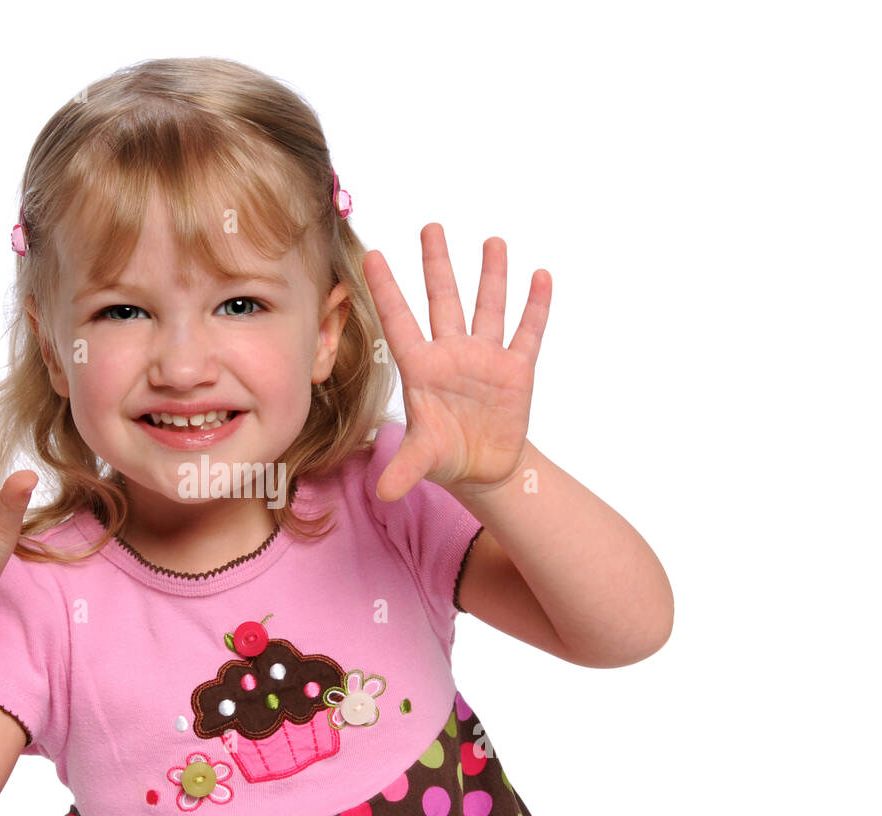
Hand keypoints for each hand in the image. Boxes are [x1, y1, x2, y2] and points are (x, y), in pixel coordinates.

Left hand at [362, 227, 549, 502]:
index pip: (399, 321)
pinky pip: (527, 333)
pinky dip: (535, 307)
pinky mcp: (517, 370)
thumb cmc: (444, 457)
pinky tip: (539, 277)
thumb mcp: (423, 460)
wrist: (483, 468)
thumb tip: (384, 493)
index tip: (372, 255)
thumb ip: (405, 468)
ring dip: (491, 275)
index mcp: (421, 369)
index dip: (387, 290)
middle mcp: (452, 355)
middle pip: (443, 301)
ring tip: (492, 240)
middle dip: (437, 265)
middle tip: (430, 226)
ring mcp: (485, 359)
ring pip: (487, 307)